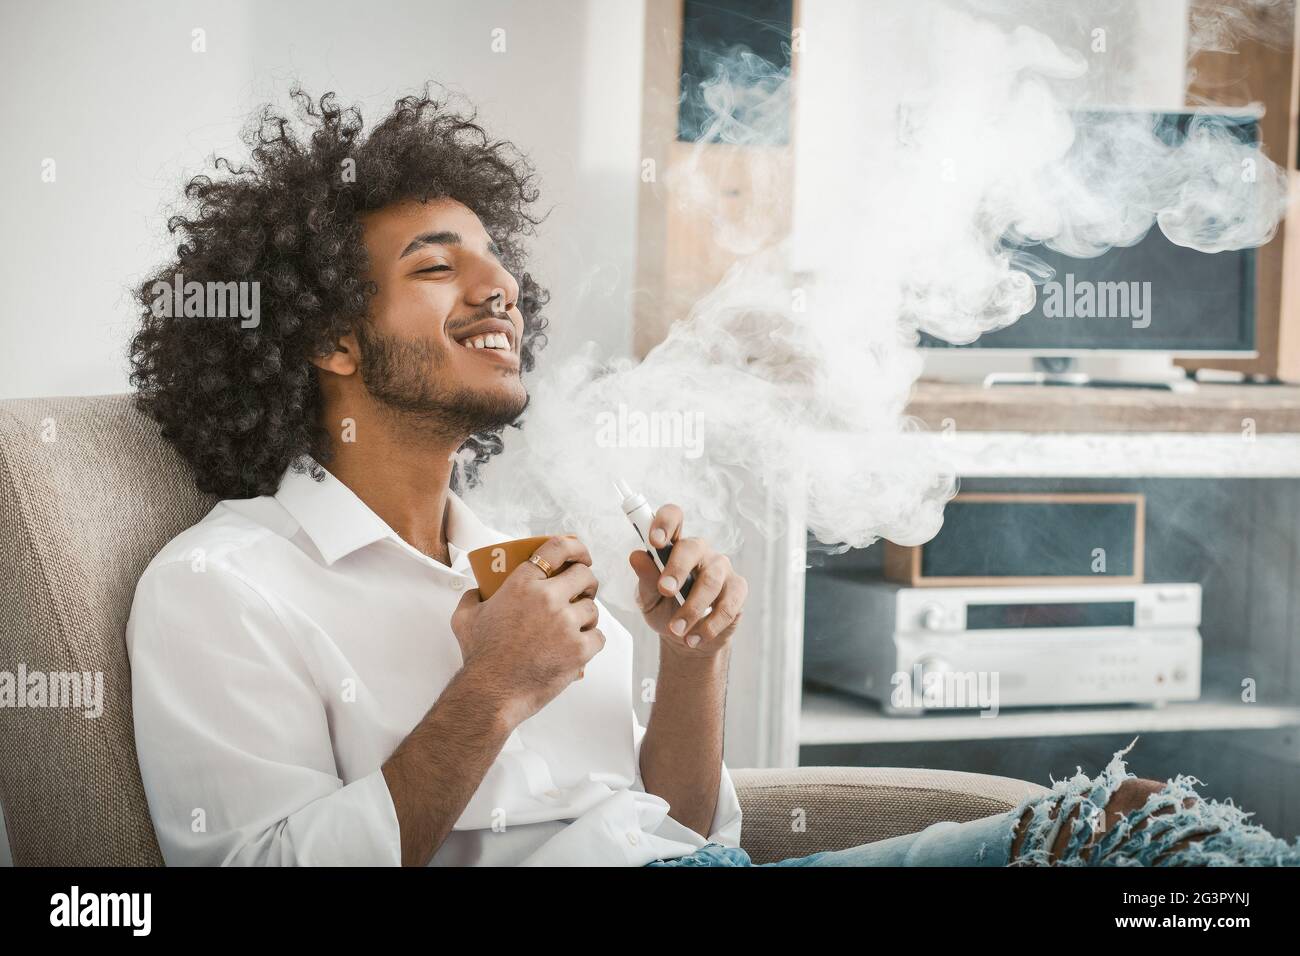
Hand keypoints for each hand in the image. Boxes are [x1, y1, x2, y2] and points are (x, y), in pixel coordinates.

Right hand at [451, 534, 604, 727]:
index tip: (580, 554)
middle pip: (584, 575)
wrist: (491, 693)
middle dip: (586, 581)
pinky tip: (579, 646)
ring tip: (574, 626)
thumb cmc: (480, 656)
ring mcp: (566, 624)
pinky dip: (591, 641)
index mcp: (522, 584)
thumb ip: (474, 596)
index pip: (557, 548)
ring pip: (593, 608)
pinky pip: (599, 637)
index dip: (574, 547)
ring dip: (586, 615)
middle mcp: (547, 599)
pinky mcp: (579, 649)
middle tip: (581, 591)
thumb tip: (480, 590)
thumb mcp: (466, 617)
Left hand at [628, 503, 747, 655]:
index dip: (665, 524)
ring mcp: (721, 568)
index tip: (654, 541)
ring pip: (710, 581)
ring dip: (691, 608)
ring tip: (675, 630)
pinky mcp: (737, 589)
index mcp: (674, 546)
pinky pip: (728, 605)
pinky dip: (709, 626)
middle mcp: (700, 552)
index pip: (673, 517)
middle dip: (677, 569)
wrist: (686, 639)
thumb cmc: (665, 610)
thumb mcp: (648, 599)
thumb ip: (645, 579)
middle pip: (692, 547)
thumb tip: (636, 556)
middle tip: (664, 591)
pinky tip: (694, 638)